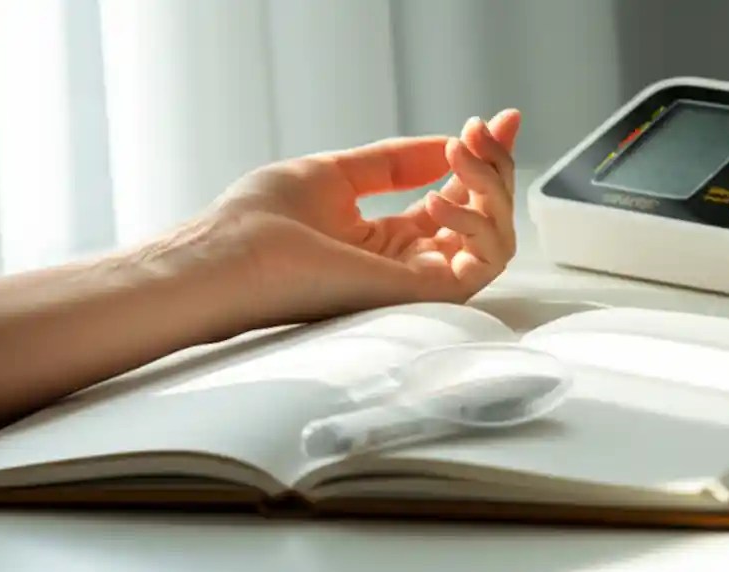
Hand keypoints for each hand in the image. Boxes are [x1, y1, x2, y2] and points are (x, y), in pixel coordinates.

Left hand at [195, 109, 520, 327]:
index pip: (454, 203)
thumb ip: (395, 164)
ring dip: (494, 191)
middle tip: (478, 131)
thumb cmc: (259, 223)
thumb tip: (446, 147)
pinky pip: (483, 267)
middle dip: (494, 167)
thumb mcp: (336, 173)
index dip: (482, 160)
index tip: (500, 119)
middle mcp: (403, 265)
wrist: (228, 257)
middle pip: (484, 221)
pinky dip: (482, 226)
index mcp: (382, 243)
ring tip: (462, 159)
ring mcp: (411, 283)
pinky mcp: (416, 296)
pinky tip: (444, 198)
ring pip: (494, 244)